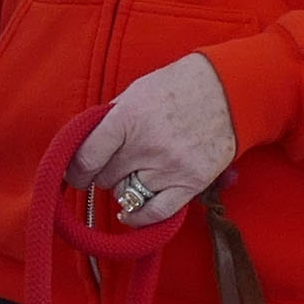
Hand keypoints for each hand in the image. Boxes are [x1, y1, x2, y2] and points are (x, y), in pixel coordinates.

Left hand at [70, 52, 237, 225]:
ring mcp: (170, 167)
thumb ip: (109, 120)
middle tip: (113, 163)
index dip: (75, 170)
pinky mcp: (191, 183)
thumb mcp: (134, 93)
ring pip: (126, 194)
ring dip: (123, 187)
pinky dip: (139, 217)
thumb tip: (82, 146)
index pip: (87, 157)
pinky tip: (130, 212)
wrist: (228, 90)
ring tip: (132, 172)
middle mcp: (147, 146)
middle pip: (105, 177)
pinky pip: (155, 213)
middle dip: (103, 172)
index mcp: (127, 118)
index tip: (75, 174)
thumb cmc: (177, 87)